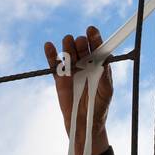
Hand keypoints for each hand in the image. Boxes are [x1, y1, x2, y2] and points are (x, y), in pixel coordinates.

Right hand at [44, 26, 112, 154]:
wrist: (85, 124)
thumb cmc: (99, 106)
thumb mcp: (106, 92)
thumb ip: (105, 77)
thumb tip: (104, 62)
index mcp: (99, 64)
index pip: (97, 47)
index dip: (94, 37)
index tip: (91, 30)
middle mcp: (85, 64)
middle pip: (81, 48)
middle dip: (80, 43)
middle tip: (80, 42)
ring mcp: (72, 70)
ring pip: (68, 54)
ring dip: (67, 46)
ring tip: (68, 43)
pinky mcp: (59, 79)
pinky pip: (54, 64)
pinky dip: (50, 54)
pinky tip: (49, 46)